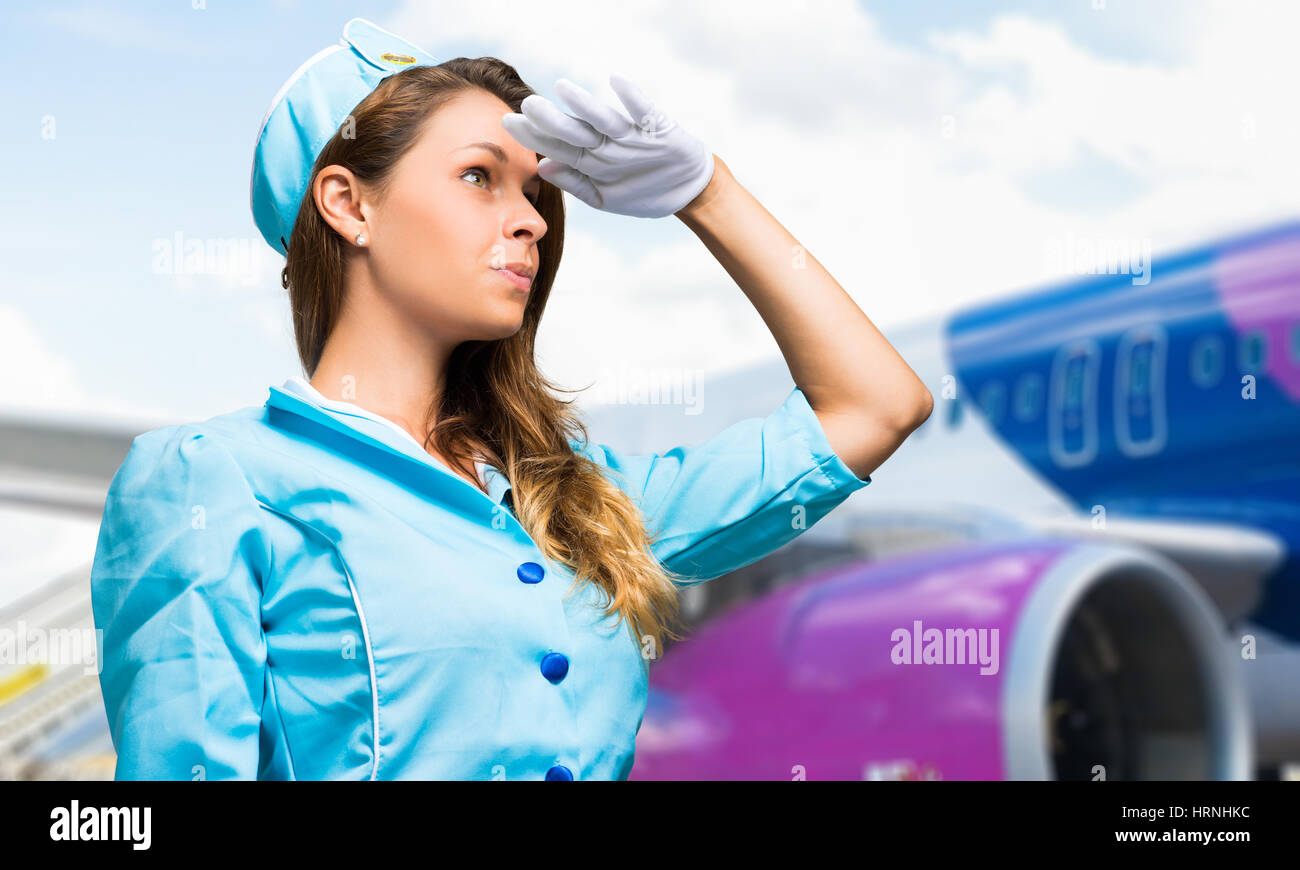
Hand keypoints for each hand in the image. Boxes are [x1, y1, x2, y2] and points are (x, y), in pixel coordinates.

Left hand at [501, 73, 714, 218]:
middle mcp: (607, 144)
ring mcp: (631, 136)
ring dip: (585, 105)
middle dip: (551, 120)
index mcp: (591, 161)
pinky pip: (643, 112)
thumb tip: (542, 166)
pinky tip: (617, 81)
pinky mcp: (657, 129)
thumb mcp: (605, 198)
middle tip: (526, 105)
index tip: (508, 123)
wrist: (687, 192)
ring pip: (603, 120)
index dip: (534, 136)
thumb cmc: (643, 191)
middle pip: (574, 130)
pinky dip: (632, 98)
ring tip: (563, 88)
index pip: (557, 146)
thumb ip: (576, 184)